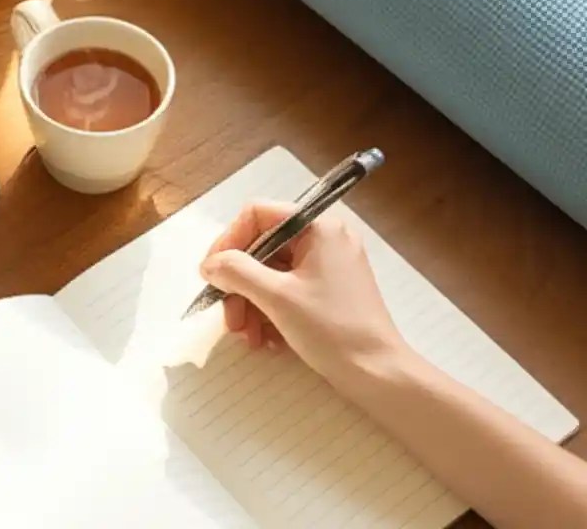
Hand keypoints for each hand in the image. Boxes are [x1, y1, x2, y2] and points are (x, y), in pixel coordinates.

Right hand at [200, 202, 411, 384]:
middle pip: (262, 249)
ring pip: (271, 274)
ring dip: (251, 305)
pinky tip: (267, 340)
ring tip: (248, 337)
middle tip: (230, 319)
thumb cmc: (331, 329)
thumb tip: (209, 265)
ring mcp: (328, 266)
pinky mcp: (329, 291)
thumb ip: (236, 272)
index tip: (212, 275)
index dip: (228, 242)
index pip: (257, 215)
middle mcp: (325, 238)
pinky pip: (287, 291)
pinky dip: (271, 313)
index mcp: (318, 227)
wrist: (379, 374)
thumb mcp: (276, 297)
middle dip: (240, 286)